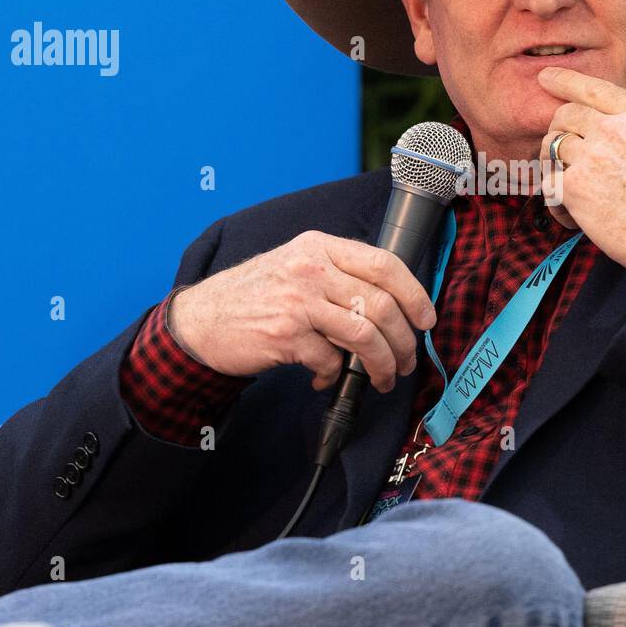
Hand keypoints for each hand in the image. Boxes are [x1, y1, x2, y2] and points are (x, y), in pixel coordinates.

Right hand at [169, 231, 436, 391]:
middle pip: (382, 304)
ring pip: (365, 336)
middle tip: (406, 361)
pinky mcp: (286, 335)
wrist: (199, 321)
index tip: (426, 319)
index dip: (414, 293)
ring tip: (382, 378)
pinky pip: (331, 361)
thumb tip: (390, 305)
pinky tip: (326, 380)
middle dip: (403, 340)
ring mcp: (298, 301)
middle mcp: (311, 268)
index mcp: (320, 246)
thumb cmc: (254, 296)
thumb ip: (337, 275)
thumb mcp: (295, 265)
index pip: (384, 263)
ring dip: (382, 364)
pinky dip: (335, 377)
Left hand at [535, 66, 625, 274]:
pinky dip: (553, 198)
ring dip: (551, 161)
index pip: (593, 87)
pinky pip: (547, 182)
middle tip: (560, 144)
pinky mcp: (575, 190)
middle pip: (565, 114)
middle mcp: (613, 129)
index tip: (547, 78)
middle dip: (558, 126)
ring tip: (562, 178)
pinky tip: (568, 212)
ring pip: (551, 145)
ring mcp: (591, 158)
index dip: (565, 80)